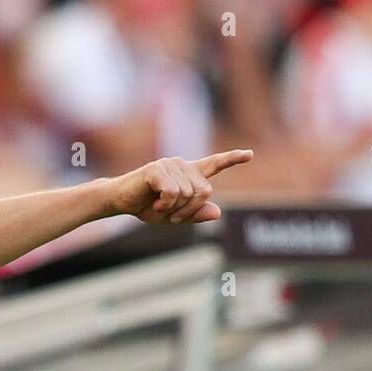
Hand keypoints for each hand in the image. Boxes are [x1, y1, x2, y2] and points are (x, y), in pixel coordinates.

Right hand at [108, 149, 253, 223]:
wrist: (121, 201)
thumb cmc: (147, 206)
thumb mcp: (175, 216)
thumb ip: (196, 214)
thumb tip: (218, 212)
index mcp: (188, 174)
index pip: (214, 164)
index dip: (232, 160)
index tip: (250, 154)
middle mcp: (182, 165)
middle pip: (205, 191)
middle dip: (190, 210)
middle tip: (171, 214)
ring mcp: (170, 164)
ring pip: (188, 194)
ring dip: (174, 209)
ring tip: (158, 206)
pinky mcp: (158, 168)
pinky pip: (173, 193)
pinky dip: (164, 205)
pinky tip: (153, 204)